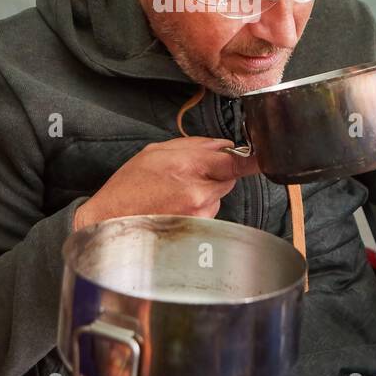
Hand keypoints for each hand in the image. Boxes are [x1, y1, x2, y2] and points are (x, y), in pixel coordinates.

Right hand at [73, 137, 259, 229]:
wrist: (109, 222)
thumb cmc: (129, 188)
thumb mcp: (156, 152)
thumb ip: (194, 145)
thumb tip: (222, 144)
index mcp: (188, 165)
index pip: (236, 161)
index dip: (255, 157)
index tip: (265, 154)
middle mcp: (198, 192)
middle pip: (229, 178)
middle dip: (216, 174)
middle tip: (187, 174)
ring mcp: (199, 215)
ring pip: (219, 196)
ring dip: (206, 193)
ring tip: (174, 194)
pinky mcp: (197, 230)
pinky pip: (209, 213)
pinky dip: (198, 209)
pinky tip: (175, 209)